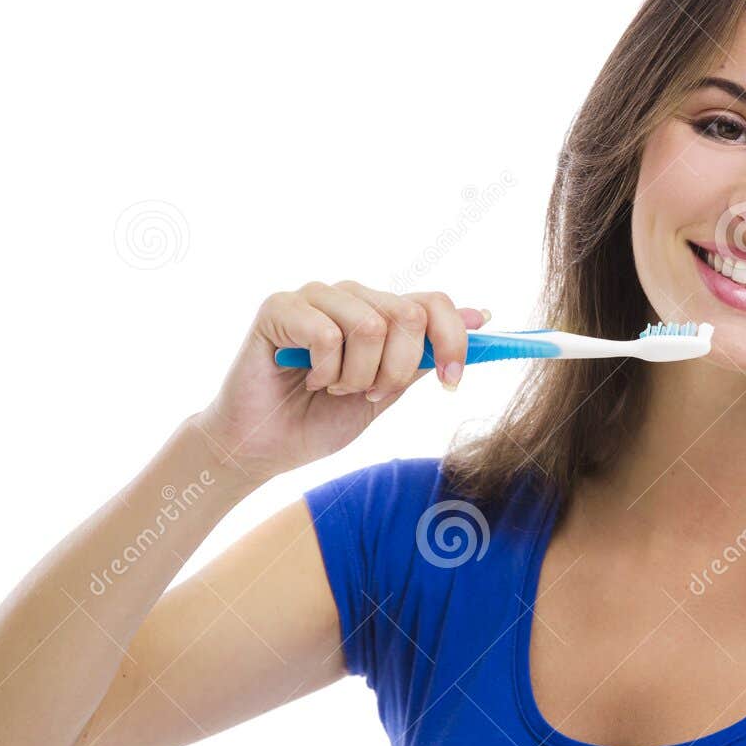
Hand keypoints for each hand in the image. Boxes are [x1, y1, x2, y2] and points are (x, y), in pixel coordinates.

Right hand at [191, 281, 488, 483]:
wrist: (262, 449)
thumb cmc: (319, 420)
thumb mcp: (386, 392)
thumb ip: (424, 356)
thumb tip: (482, 317)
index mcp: (379, 312)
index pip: (434, 302)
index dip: (453, 340)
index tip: (451, 382)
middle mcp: (351, 296)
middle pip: (408, 314)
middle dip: (396, 370)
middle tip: (368, 394)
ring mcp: (314, 296)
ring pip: (371, 325)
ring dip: (358, 375)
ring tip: (332, 387)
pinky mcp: (279, 307)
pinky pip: (327, 333)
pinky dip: (324, 369)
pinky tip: (306, 377)